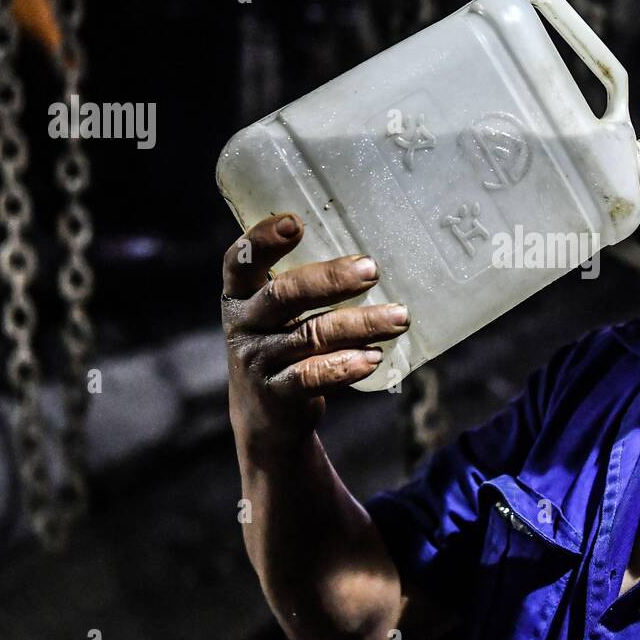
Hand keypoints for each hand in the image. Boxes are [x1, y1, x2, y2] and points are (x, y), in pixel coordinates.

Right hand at [220, 214, 409, 448]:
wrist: (265, 417)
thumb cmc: (283, 346)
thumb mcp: (279, 314)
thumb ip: (305, 287)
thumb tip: (370, 259)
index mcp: (240, 294)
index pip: (241, 261)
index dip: (263, 240)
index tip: (294, 223)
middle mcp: (244, 324)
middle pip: (284, 294)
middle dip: (330, 279)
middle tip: (372, 270)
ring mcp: (257, 360)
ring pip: (310, 335)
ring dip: (360, 324)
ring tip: (398, 317)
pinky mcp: (276, 393)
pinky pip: (312, 376)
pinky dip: (346, 365)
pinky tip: (375, 357)